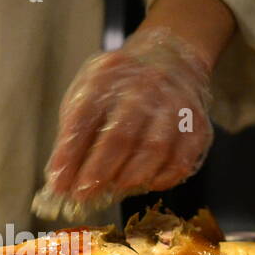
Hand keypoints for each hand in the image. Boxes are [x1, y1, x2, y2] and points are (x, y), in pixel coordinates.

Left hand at [32, 0, 232, 222]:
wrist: (171, 59)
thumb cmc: (119, 87)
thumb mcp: (88, 92)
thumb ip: (74, 133)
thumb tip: (62, 181)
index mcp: (107, 77)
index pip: (84, 117)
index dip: (69, 154)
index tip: (59, 184)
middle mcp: (143, 87)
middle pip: (120, 135)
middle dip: (98, 171)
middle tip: (83, 196)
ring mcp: (174, 105)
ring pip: (154, 149)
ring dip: (130, 177)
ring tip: (113, 190)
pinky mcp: (196, 125)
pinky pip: (181, 159)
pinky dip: (161, 178)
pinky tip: (145, 184)